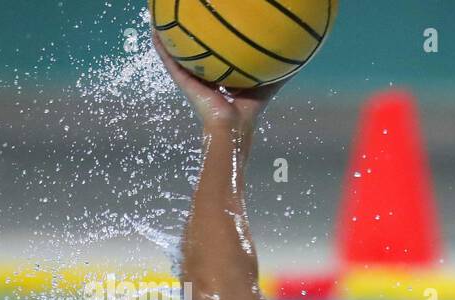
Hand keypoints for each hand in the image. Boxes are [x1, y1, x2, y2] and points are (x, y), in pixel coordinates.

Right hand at [152, 31, 284, 131]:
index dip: (218, 43)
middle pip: (198, 52)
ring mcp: (194, 80)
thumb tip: (298, 57)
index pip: (220, 56)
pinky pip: (171, 62)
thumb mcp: (267, 85)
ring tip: (163, 20)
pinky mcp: (185, 82)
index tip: (216, 28)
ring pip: (180, 55)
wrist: (232, 126)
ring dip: (172, 39)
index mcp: (224, 78)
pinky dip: (163, 48)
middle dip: (194, 37)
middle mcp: (207, 77)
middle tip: (188, 19)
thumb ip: (278, 72)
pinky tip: (156, 32)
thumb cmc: (250, 110)